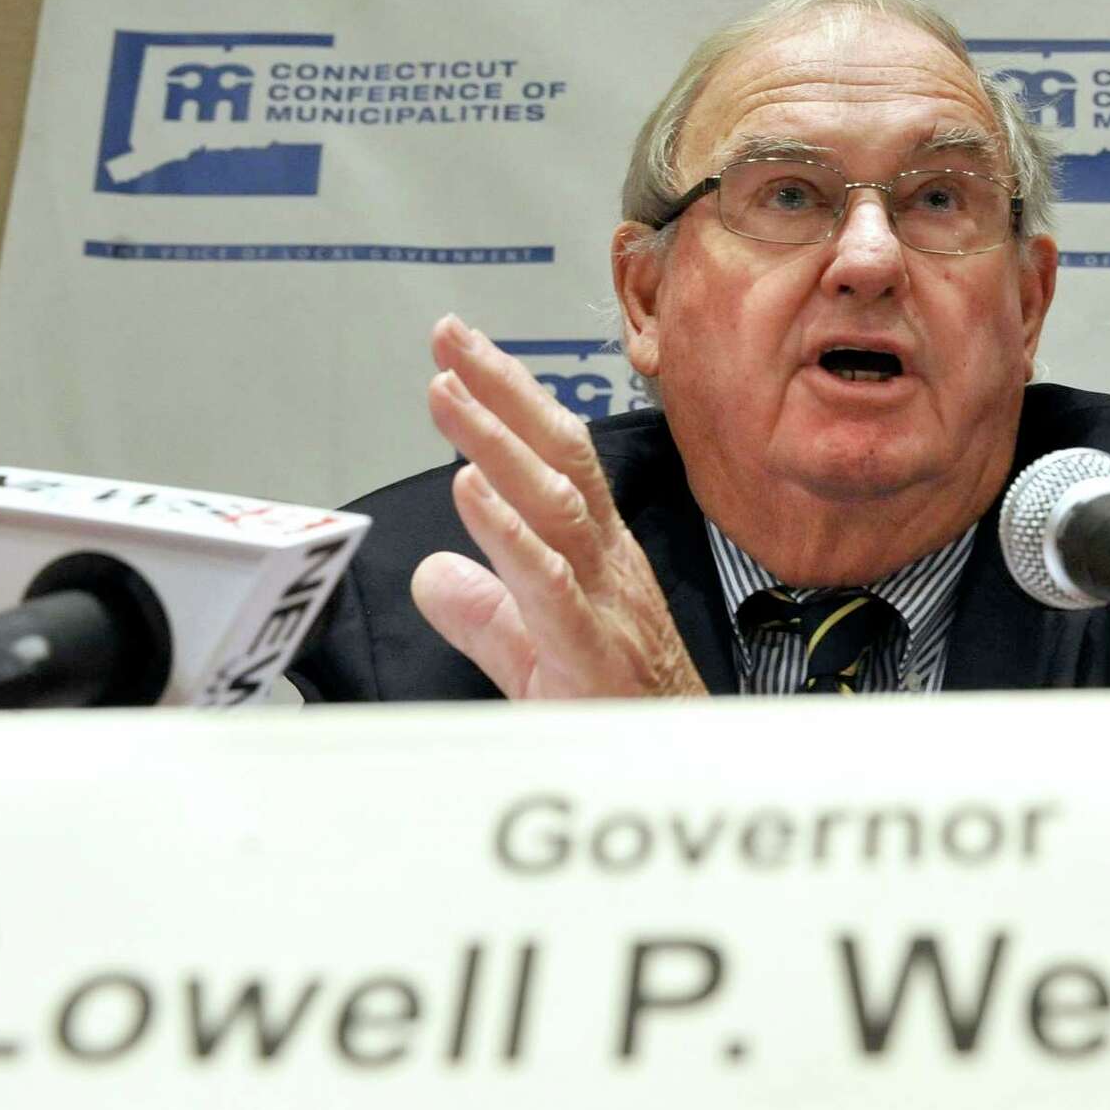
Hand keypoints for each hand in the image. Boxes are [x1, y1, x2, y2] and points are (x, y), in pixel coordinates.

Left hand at [409, 315, 707, 698]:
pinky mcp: (590, 649)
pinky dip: (508, 532)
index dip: (510, 401)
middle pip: (558, 455)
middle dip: (502, 390)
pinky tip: (470, 492)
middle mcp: (604, 561)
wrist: (676, 773)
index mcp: (594, 554)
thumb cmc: (616, 713)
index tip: (461, 355)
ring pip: (553, 503)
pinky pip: (549, 581)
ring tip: (446, 395)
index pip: (555, 457)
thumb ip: (484, 611)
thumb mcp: (533, 652)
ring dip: (495, 443)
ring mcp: (603, 600)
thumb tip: (433, 570)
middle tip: (449, 337)